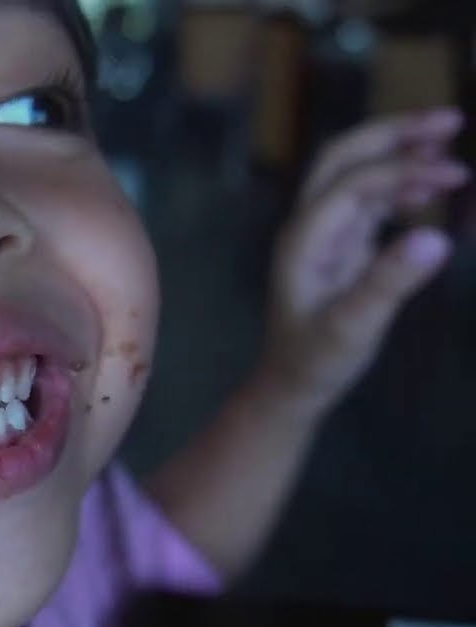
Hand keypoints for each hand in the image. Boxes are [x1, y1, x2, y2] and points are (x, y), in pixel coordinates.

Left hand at [258, 107, 468, 416]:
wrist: (293, 383)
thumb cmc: (317, 359)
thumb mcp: (355, 326)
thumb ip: (390, 283)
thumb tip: (436, 238)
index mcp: (304, 240)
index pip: (351, 184)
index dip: (402, 171)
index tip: (456, 174)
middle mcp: (308, 227)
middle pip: (341, 158)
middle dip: (392, 134)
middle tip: (450, 119)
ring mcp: (322, 233)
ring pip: (355, 172)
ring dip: (397, 151)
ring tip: (449, 139)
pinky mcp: (340, 244)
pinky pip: (367, 198)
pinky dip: (399, 182)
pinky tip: (432, 186)